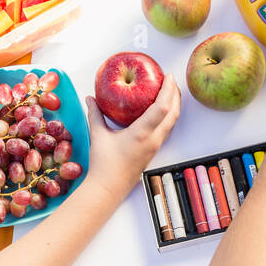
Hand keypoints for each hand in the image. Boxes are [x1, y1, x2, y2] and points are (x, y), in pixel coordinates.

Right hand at [85, 74, 181, 189]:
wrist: (109, 188)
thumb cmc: (104, 164)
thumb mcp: (98, 135)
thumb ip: (95, 114)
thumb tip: (90, 98)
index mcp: (142, 133)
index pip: (162, 107)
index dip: (168, 90)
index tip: (167, 77)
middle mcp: (153, 139)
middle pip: (173, 113)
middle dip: (175, 94)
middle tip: (170, 80)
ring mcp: (156, 146)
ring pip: (172, 122)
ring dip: (174, 105)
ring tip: (169, 92)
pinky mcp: (154, 150)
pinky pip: (166, 129)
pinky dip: (168, 115)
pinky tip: (160, 110)